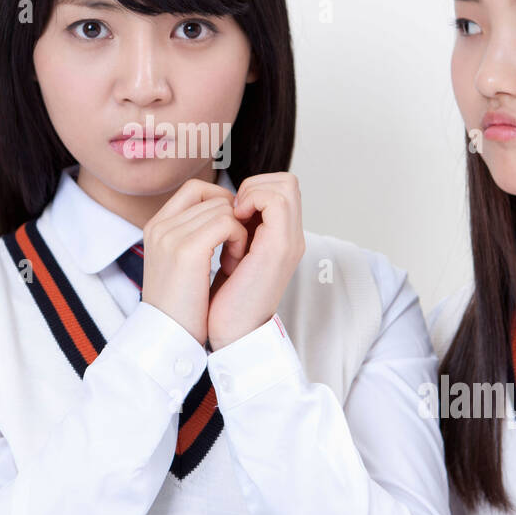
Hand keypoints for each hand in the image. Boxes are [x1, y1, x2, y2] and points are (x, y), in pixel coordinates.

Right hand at [141, 178, 247, 347]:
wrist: (168, 339)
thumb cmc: (182, 308)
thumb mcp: (180, 265)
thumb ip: (193, 236)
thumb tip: (225, 215)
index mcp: (156, 227)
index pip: (194, 190)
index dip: (221, 203)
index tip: (232, 230)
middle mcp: (160, 225)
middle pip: (212, 196)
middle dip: (233, 218)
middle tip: (235, 250)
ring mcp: (170, 235)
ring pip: (223, 207)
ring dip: (239, 231)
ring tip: (234, 260)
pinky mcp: (186, 249)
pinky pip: (227, 223)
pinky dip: (239, 239)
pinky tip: (235, 262)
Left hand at [207, 172, 304, 350]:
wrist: (230, 332)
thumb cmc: (224, 299)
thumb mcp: (233, 255)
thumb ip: (238, 230)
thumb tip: (226, 206)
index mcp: (281, 239)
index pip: (281, 189)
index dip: (255, 188)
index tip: (230, 210)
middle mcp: (291, 238)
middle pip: (287, 182)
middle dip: (255, 185)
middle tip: (232, 210)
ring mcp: (289, 242)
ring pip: (286, 186)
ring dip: (253, 191)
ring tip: (233, 215)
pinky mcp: (279, 248)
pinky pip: (276, 201)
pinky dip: (253, 200)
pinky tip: (233, 219)